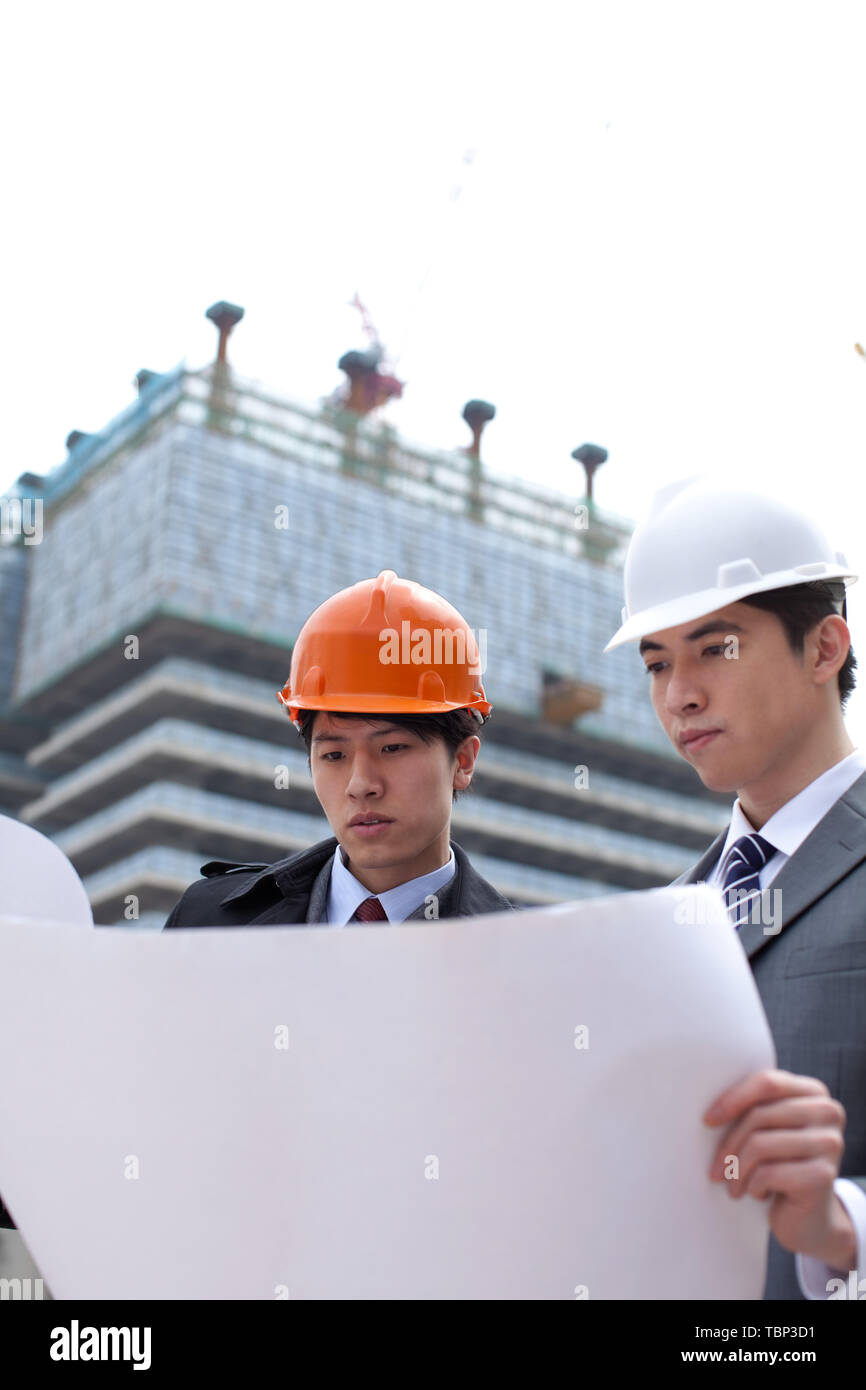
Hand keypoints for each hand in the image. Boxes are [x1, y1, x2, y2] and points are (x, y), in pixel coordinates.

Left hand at [704, 1068, 855, 1268]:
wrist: (811, 1219)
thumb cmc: (781, 1167)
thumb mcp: (769, 1132)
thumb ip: (754, 1109)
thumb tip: (707, 1105)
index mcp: (813, 1091)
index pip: (767, 1083)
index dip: (733, 1099)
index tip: (708, 1120)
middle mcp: (828, 1112)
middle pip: (759, 1116)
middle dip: (729, 1145)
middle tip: (716, 1170)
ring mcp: (830, 1143)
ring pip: (760, 1145)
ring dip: (738, 1171)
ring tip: (734, 1186)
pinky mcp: (824, 1175)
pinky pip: (768, 1173)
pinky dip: (753, 1187)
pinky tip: (758, 1194)